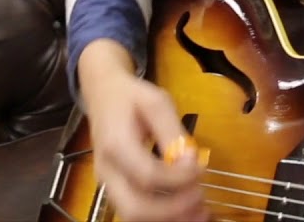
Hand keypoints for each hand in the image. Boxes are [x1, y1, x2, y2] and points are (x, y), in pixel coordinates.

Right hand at [78, 41, 209, 221]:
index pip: (147, 176)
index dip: (178, 178)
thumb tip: (190, 162)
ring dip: (168, 218)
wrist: (103, 94)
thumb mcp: (157, 102)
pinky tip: (185, 211)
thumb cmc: (131, 97)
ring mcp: (108, 184)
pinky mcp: (114, 189)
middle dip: (173, 209)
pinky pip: (134, 212)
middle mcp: (107, 171)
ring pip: (133, 216)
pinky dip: (160, 216)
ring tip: (199, 212)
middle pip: (135, 208)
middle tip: (201, 197)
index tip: (200, 168)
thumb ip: (173, 132)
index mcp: (116, 145)